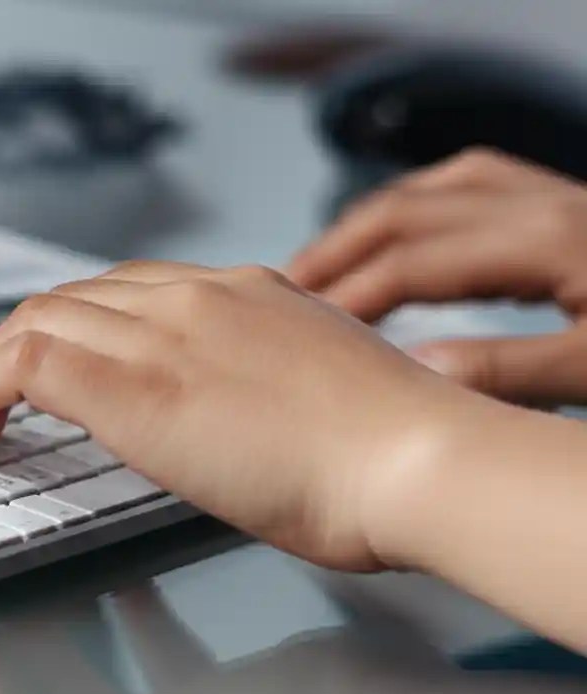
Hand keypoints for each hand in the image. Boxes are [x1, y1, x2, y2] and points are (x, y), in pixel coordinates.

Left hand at [0, 261, 505, 571]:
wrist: (417, 459)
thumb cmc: (390, 452)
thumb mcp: (316, 392)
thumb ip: (261, 385)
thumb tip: (228, 420)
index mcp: (243, 293)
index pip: (125, 290)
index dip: (72, 327)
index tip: (51, 366)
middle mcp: (195, 297)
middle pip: (68, 298)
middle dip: (14, 345)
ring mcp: (162, 332)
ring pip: (33, 320)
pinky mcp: (134, 384)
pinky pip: (25, 363)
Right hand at [288, 147, 586, 405]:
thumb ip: (507, 369)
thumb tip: (412, 367)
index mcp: (544, 240)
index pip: (409, 264)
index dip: (345, 296)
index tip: (297, 335)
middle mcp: (540, 202)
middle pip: (402, 210)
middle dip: (332, 251)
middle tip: (279, 291)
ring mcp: (555, 194)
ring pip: (430, 188)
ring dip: (364, 225)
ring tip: (322, 265)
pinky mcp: (568, 202)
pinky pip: (468, 183)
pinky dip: (413, 204)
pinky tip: (397, 232)